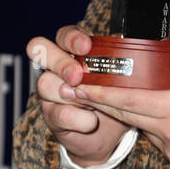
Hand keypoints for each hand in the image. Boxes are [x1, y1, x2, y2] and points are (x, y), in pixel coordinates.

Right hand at [26, 26, 130, 167]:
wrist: (108, 133)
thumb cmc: (115, 97)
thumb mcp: (120, 78)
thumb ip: (120, 61)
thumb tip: (128, 44)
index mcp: (75, 52)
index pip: (65, 34)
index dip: (72, 37)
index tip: (86, 46)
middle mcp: (58, 67)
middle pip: (41, 50)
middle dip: (61, 62)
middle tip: (77, 76)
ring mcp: (51, 91)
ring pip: (45, 83)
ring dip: (69, 94)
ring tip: (90, 104)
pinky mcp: (53, 116)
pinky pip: (58, 114)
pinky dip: (78, 119)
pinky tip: (91, 122)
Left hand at [71, 35, 169, 168]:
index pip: (130, 99)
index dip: (101, 92)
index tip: (79, 84)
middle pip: (127, 115)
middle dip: (101, 102)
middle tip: (78, 90)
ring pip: (144, 129)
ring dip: (127, 115)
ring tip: (114, 100)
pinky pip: (160, 143)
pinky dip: (152, 129)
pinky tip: (158, 121)